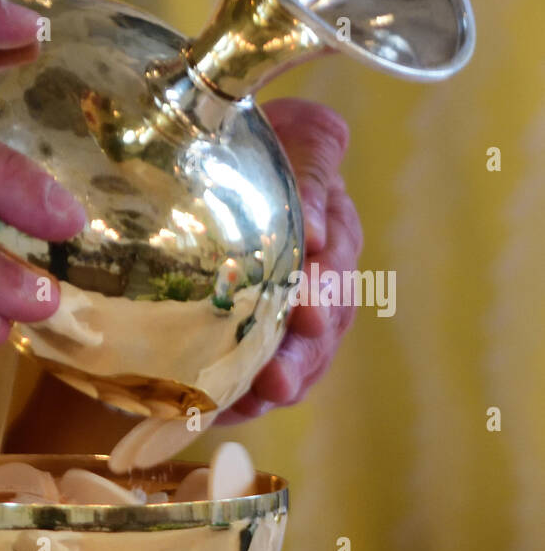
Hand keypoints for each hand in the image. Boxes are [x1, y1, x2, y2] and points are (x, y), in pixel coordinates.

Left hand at [217, 97, 362, 422]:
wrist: (222, 159)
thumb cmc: (263, 146)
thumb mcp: (296, 138)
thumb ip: (312, 162)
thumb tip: (315, 229)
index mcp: (331, 237)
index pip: (334, 270)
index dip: (321, 296)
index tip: (307, 313)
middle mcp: (318, 283)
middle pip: (317, 329)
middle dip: (298, 358)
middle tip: (278, 381)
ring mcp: (288, 315)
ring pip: (292, 360)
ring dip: (271, 386)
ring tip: (250, 406)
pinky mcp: (252, 341)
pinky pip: (252, 377)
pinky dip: (239, 398)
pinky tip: (217, 412)